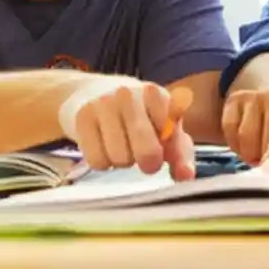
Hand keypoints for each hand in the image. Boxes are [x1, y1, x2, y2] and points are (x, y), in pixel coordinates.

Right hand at [58, 76, 195, 180]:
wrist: (93, 93)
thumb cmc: (138, 114)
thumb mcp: (164, 125)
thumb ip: (180, 151)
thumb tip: (186, 175)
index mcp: (157, 94)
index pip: (173, 139)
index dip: (168, 151)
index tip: (162, 145)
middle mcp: (130, 94)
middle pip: (147, 153)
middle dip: (149, 162)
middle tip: (144, 157)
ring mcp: (104, 104)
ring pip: (120, 159)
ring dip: (123, 161)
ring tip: (121, 145)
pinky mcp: (82, 117)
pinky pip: (97, 160)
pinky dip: (103, 161)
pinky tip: (103, 146)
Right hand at [221, 89, 268, 169]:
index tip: (267, 171)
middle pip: (261, 141)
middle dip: (266, 160)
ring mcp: (255, 95)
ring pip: (244, 139)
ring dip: (251, 154)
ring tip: (263, 155)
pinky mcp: (235, 99)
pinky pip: (229, 132)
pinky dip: (236, 145)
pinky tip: (250, 144)